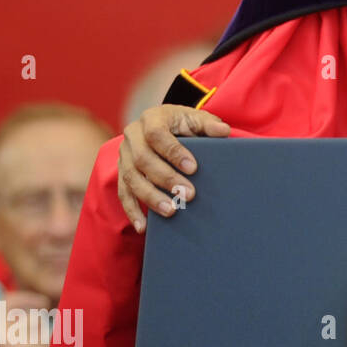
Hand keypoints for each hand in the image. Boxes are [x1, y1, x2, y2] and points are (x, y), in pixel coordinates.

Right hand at [118, 104, 229, 232]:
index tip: (193, 168)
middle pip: (142, 159)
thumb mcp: (195, 119)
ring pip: (131, 179)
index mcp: (150, 119)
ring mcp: (124, 156)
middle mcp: (132, 136)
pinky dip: (132, 211)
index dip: (173, 152)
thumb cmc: (183, 124)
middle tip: (189, 194)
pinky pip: (123, 194)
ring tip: (171, 211)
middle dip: (166, 178)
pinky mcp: (122, 174)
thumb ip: (208, 124)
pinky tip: (144, 227)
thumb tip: (224, 131)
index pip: (157, 135)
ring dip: (151, 197)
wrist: (163, 126)